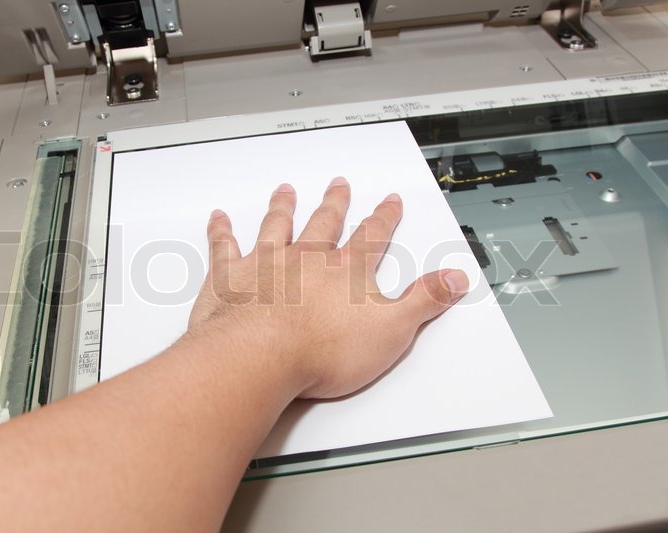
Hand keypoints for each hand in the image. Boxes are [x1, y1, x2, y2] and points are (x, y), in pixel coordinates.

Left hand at [189, 177, 468, 398]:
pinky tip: (219, 218)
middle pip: (324, 222)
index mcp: (346, 270)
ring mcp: (267, 263)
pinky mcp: (231, 278)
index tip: (389, 202)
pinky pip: (225, 247)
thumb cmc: (321, 350)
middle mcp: (306, 257)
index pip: (372, 236)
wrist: (261, 357)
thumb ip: (424, 301)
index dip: (384, 218)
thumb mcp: (392, 330)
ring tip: (286, 191)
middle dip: (335, 203)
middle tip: (338, 185)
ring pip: (277, 225)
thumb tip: (455, 279)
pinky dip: (222, 231)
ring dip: (283, 207)